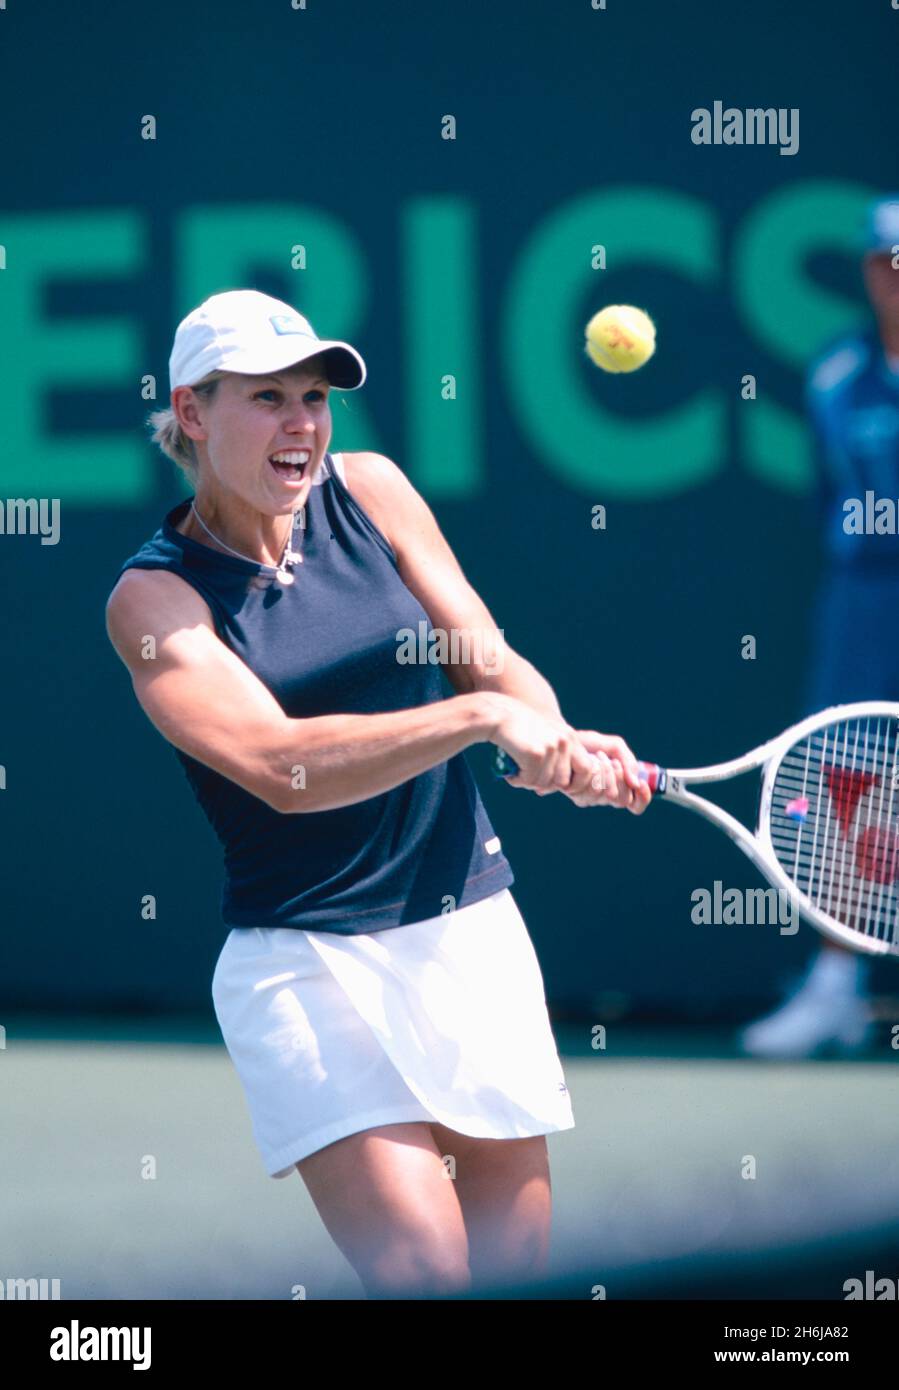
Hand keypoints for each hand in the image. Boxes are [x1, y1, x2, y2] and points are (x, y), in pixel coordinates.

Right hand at [488, 695, 603, 798]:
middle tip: (529, 778)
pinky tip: (510, 770)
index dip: (576, 784)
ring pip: (544, 784)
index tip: (559, 788)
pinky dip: (517, 780)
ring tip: (516, 771)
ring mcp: (551, 747)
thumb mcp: (546, 737)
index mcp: (570, 737)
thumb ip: (559, 756)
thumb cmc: (519, 729)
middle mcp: (564, 741)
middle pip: (563, 782)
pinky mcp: (536, 754)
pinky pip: (529, 781)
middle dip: (545, 785)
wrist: (498, 714)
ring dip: (527, 782)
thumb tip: (564, 786)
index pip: (587, 769)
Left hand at [563, 730, 652, 814]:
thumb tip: (636, 783)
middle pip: (622, 800)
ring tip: (599, 755)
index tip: (641, 784)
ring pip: (609, 795)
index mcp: (618, 788)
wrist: (567, 739)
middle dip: (621, 778)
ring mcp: (590, 798)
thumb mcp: (616, 747)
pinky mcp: (577, 794)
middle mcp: (605, 797)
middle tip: (613, 761)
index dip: (643, 798)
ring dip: (607, 771)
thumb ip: (630, 762)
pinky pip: (594, 790)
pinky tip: (591, 760)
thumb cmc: (592, 744)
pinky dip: (597, 771)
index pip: (635, 805)